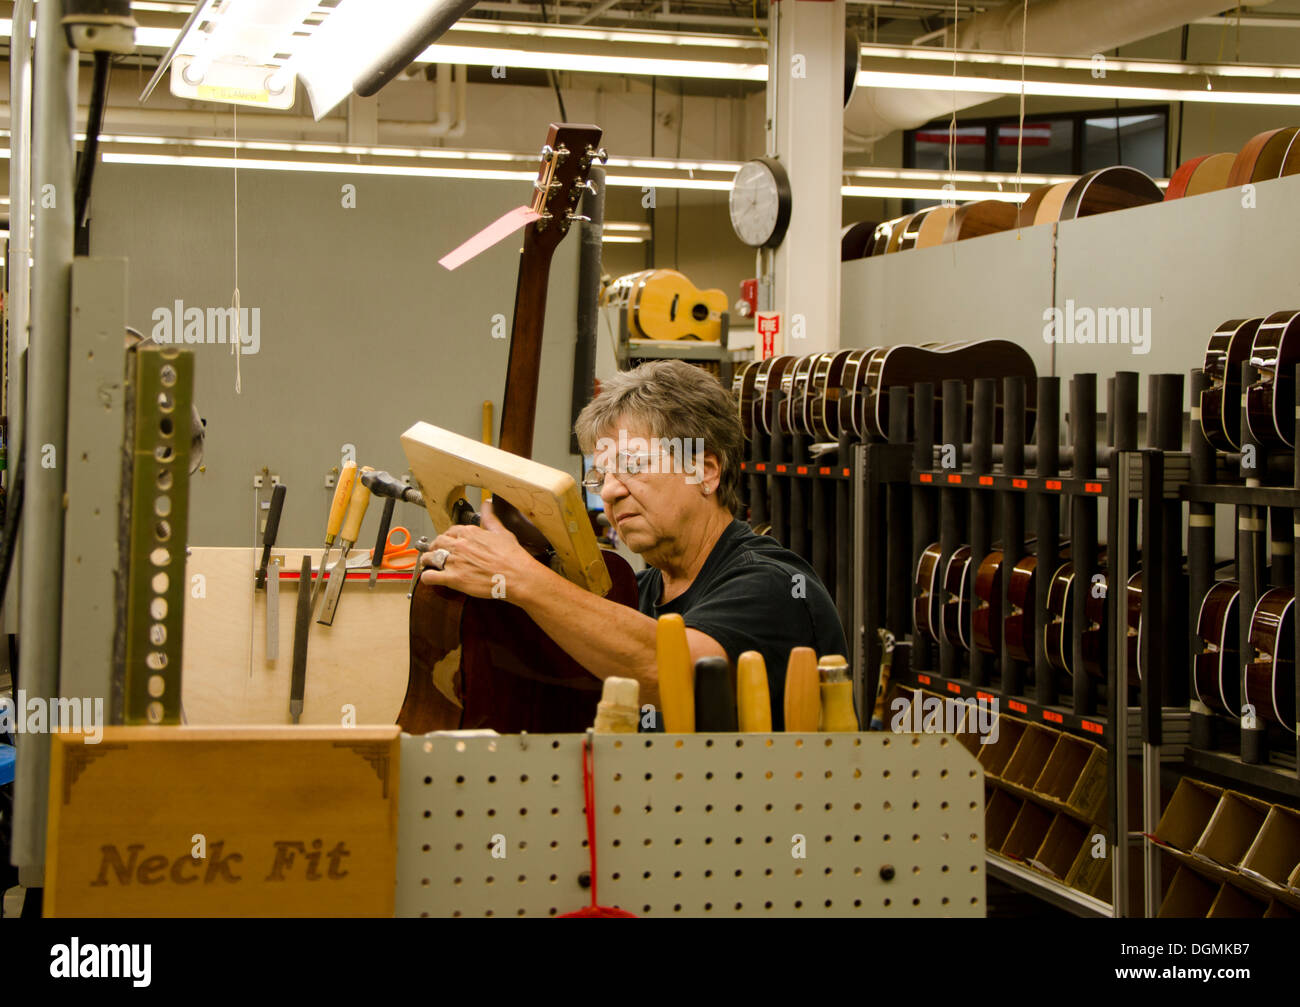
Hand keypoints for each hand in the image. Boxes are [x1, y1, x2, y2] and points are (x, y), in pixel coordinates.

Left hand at [418, 499, 537, 600]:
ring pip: (430, 558)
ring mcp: (455, 562)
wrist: (517, 576)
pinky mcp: (453, 579)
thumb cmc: (513, 557)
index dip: (448, 537)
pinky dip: (427, 577)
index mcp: (470, 532)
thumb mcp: (502, 532)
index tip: (449, 541)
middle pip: (437, 542)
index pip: (450, 531)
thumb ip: (491, 518)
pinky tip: (429, 577)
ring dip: (427, 560)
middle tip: (436, 551)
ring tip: (428, 563)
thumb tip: (488, 504)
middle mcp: (459, 545)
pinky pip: (430, 576)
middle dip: (435, 546)